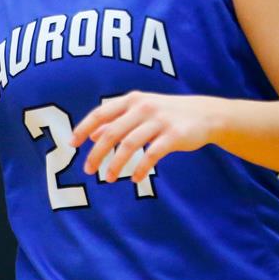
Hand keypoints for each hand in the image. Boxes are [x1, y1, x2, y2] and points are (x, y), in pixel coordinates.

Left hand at [70, 91, 217, 183]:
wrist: (206, 114)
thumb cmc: (168, 113)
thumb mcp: (141, 110)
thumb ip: (116, 120)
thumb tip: (91, 135)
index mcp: (132, 100)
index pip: (100, 113)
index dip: (83, 129)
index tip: (72, 145)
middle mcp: (143, 108)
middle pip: (111, 133)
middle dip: (97, 154)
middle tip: (88, 171)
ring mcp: (159, 121)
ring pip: (129, 145)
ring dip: (116, 164)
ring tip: (109, 179)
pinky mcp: (174, 135)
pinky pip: (151, 155)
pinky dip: (140, 169)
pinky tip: (135, 179)